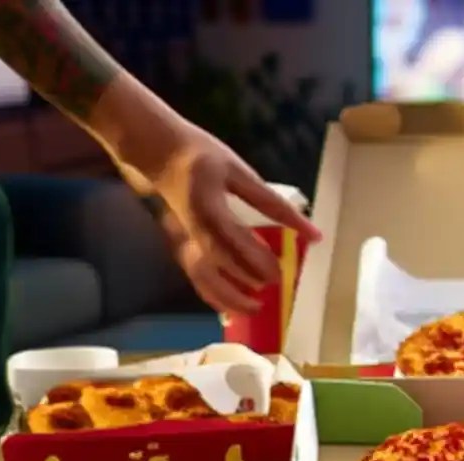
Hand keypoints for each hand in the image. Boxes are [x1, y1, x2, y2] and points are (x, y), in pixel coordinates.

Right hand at [127, 124, 320, 313]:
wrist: (157, 151)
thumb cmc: (200, 155)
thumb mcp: (237, 170)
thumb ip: (269, 200)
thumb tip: (306, 227)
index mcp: (207, 207)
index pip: (233, 238)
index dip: (256, 257)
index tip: (280, 270)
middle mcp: (191, 229)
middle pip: (217, 263)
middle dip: (247, 278)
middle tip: (276, 284)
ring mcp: (182, 239)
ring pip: (202, 277)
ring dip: (228, 296)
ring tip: (255, 307)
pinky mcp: (179, 244)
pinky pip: (194, 276)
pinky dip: (213, 294)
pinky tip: (231, 306)